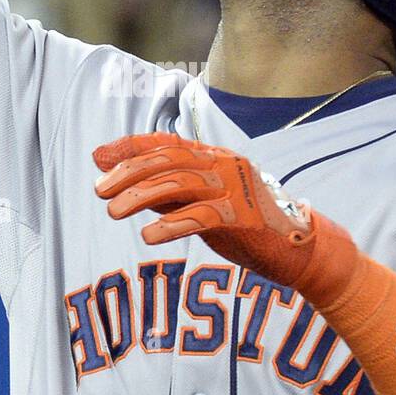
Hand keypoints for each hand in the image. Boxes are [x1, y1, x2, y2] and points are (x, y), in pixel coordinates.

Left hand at [93, 132, 324, 288]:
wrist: (297, 251)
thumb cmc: (245, 228)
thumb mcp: (200, 206)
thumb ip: (166, 194)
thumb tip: (123, 185)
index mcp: (213, 157)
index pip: (165, 143)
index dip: (130, 147)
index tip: (98, 157)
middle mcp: (224, 165)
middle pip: (167, 160)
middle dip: (128, 173)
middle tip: (99, 191)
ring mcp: (235, 188)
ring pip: (179, 183)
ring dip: (140, 196)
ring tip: (112, 212)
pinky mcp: (243, 216)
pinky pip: (201, 216)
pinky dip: (172, 224)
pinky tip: (149, 236)